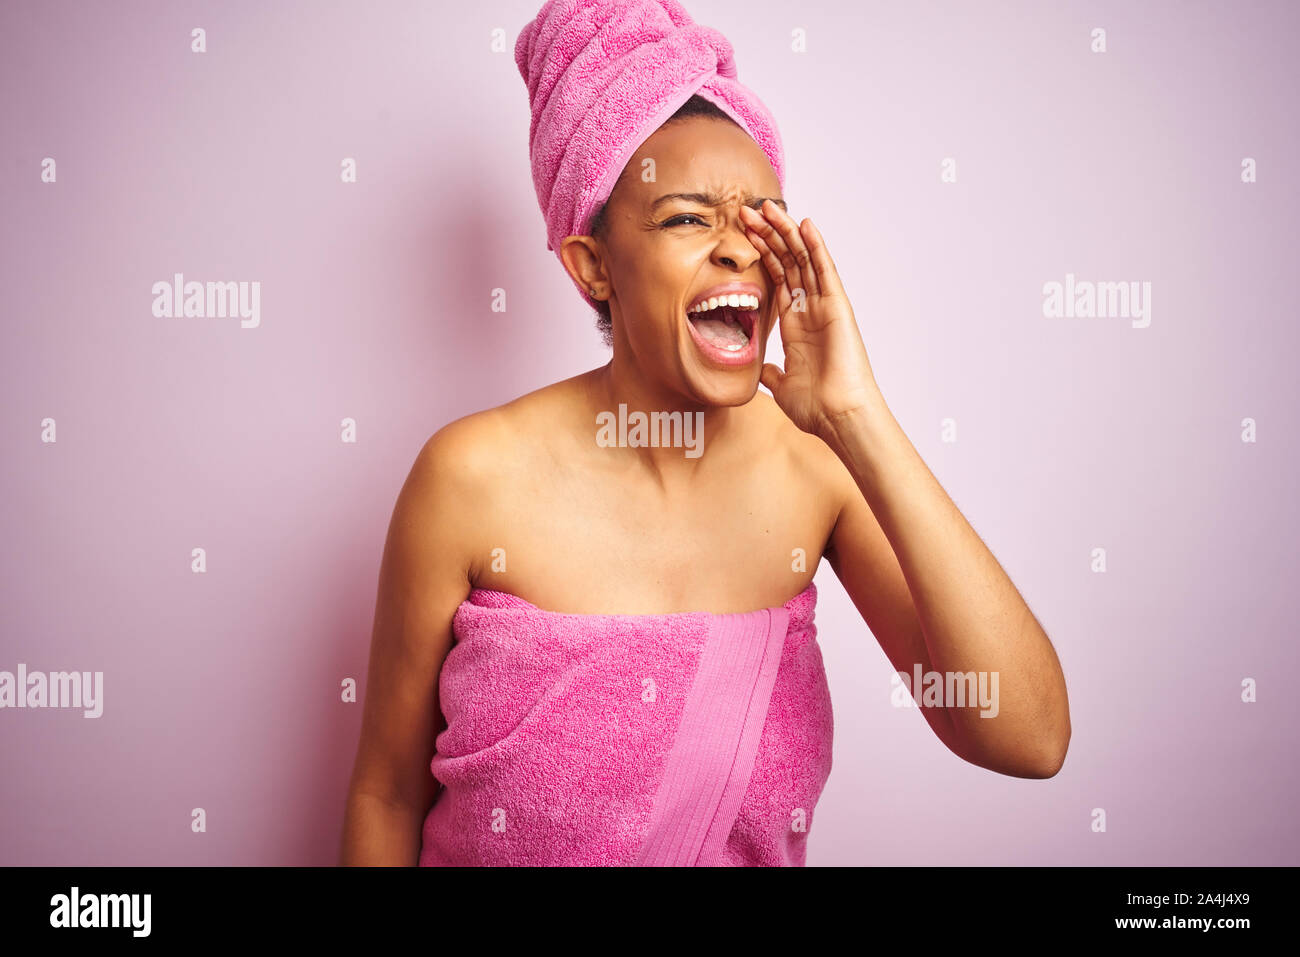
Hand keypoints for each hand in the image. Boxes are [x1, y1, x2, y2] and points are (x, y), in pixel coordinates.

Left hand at [739, 200, 882, 439]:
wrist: (838, 417)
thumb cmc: (817, 408)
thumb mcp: (783, 386)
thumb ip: (772, 373)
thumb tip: (763, 371)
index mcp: (795, 327)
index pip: (776, 280)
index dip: (760, 256)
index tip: (742, 236)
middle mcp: (810, 311)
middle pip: (787, 263)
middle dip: (767, 236)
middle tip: (746, 211)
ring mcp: (824, 307)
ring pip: (803, 260)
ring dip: (785, 232)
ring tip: (767, 207)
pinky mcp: (837, 307)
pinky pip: (824, 270)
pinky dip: (815, 246)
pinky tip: (804, 224)